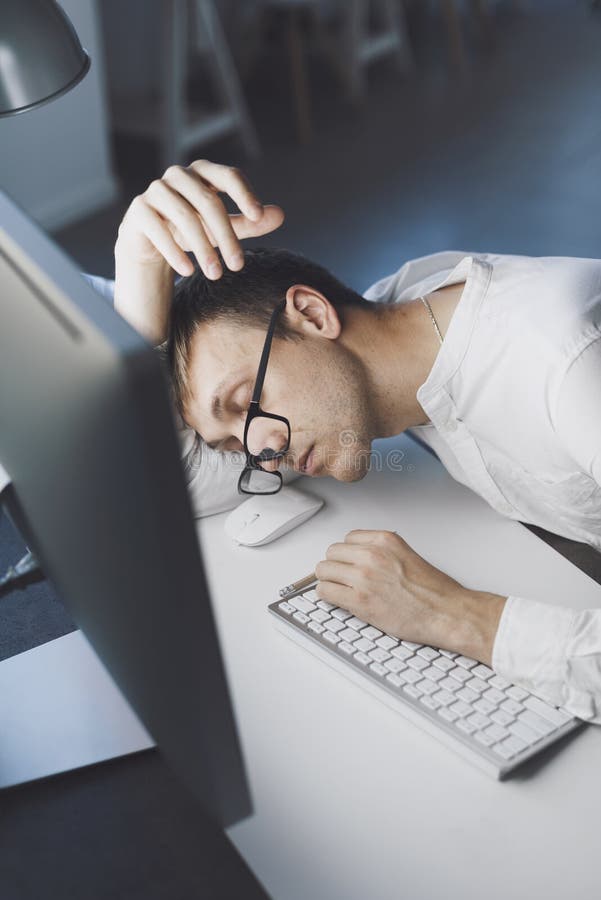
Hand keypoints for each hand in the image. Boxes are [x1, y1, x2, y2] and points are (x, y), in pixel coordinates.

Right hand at [115, 158, 284, 278]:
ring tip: (216, 274)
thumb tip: (280, 215)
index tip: (258, 216)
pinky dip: (175, 252)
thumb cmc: (190, 230)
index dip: (244, 194)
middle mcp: (179, 175)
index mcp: (203, 173)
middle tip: (238, 265)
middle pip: (208, 202)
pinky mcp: (139, 210)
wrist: (148, 242)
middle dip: (226, 236)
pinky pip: (159, 230)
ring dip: (203, 249)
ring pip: (185, 217)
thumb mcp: (222, 228)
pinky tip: (188, 271)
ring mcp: (156, 190)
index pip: (228, 176)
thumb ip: (249, 222)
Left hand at [314, 529, 505, 663]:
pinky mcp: (359, 600)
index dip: (347, 554)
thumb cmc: (434, 590)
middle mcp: (372, 555)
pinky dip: (327, 596)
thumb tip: (362, 557)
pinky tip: (336, 599)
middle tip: (341, 577)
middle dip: (335, 565)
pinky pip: (325, 592)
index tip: (348, 563)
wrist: (446, 612)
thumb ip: (382, 552)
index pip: (347, 539)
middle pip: (332, 553)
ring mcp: (364, 576)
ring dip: (328, 580)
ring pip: (324, 571)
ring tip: (337, 588)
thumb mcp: (407, 555)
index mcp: (385, 541)